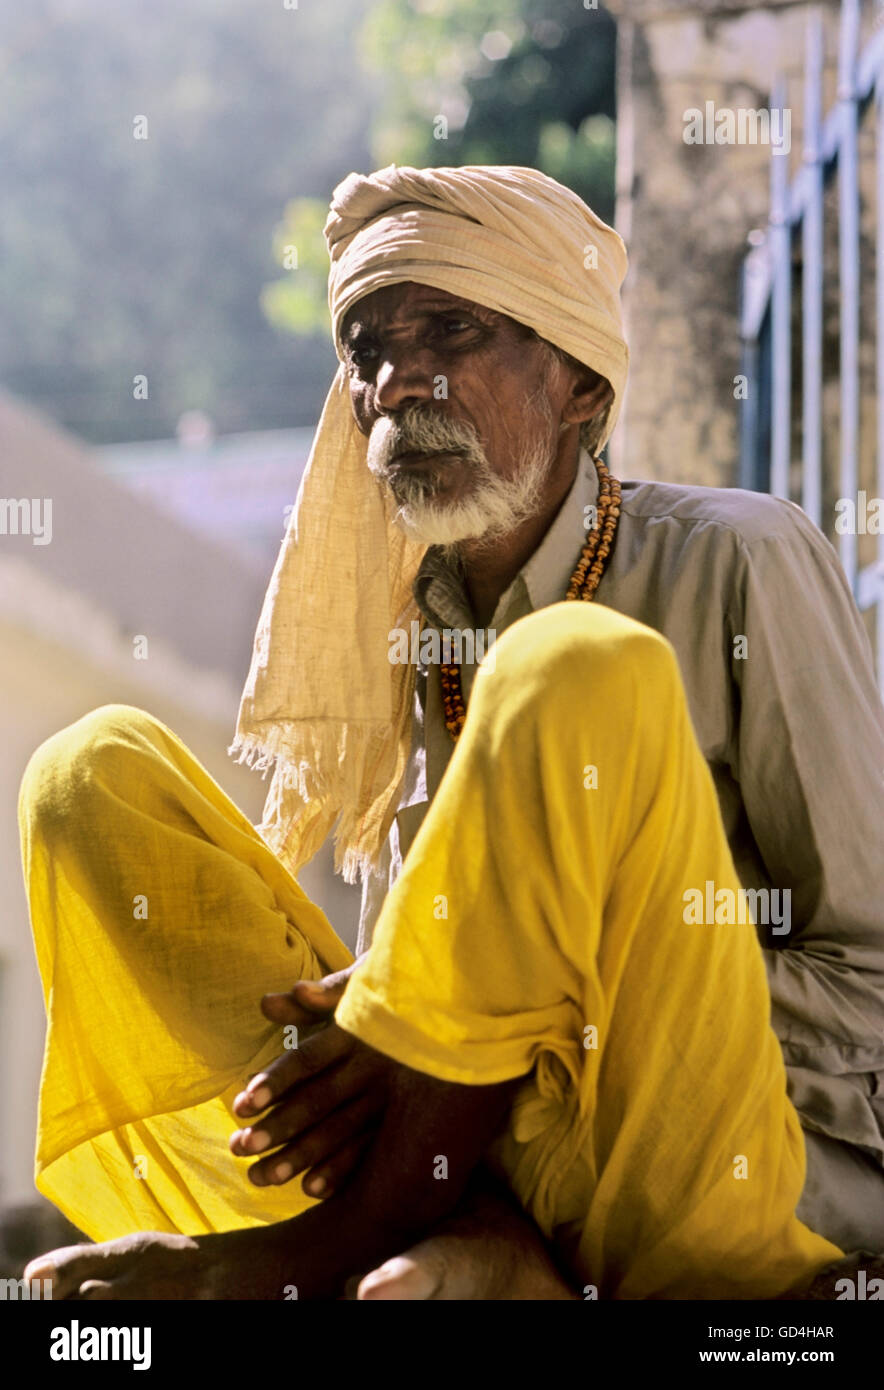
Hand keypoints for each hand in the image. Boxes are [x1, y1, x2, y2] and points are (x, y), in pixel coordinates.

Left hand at [230, 956, 392, 1196]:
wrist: (466, 1002)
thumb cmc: (407, 989)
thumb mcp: (366, 982)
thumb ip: (318, 996)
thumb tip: (266, 1003)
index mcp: (355, 1031)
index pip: (308, 1060)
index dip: (274, 1082)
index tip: (240, 1106)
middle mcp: (372, 1066)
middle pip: (319, 1101)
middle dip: (279, 1127)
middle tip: (240, 1149)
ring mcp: (392, 1094)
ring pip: (341, 1131)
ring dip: (302, 1156)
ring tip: (264, 1178)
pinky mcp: (408, 1116)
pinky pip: (374, 1148)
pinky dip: (343, 1170)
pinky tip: (313, 1190)